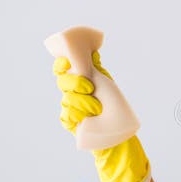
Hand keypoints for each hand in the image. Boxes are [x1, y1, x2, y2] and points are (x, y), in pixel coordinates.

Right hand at [53, 52, 150, 181]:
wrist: (119, 132)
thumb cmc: (115, 106)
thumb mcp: (107, 84)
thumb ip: (96, 68)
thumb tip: (92, 49)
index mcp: (80, 79)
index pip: (62, 67)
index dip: (62, 64)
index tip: (68, 63)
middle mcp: (72, 91)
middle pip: (62, 81)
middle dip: (75, 83)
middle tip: (89, 88)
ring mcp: (70, 106)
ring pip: (66, 99)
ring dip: (83, 103)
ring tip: (97, 109)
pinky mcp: (69, 121)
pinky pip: (66, 115)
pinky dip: (78, 116)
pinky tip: (86, 119)